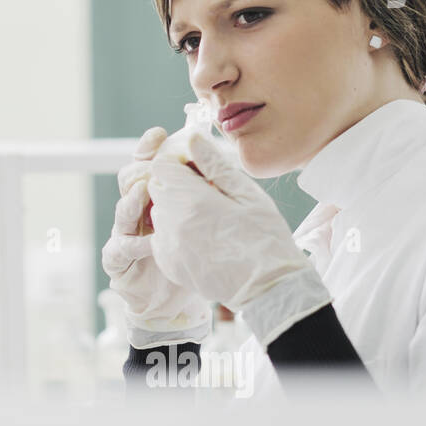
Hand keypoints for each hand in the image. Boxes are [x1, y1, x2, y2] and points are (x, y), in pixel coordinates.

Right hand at [102, 127, 211, 347]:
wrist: (179, 302)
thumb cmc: (192, 255)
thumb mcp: (205, 217)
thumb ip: (203, 185)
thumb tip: (203, 149)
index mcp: (158, 196)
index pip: (149, 164)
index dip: (149, 148)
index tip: (158, 134)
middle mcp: (139, 212)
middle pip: (128, 182)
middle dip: (138, 169)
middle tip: (151, 162)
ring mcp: (126, 235)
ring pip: (121, 211)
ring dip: (131, 201)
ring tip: (144, 191)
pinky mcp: (120, 263)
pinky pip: (118, 249)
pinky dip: (131, 245)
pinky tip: (148, 243)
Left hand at [148, 132, 330, 344]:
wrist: (268, 287)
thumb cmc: (264, 237)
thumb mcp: (246, 194)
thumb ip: (214, 164)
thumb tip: (191, 138)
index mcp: (190, 200)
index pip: (161, 166)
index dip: (178, 162)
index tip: (199, 168)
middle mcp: (171, 222)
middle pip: (156, 187)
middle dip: (176, 183)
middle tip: (207, 191)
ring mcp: (167, 245)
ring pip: (158, 212)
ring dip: (175, 207)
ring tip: (209, 215)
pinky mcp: (168, 263)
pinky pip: (161, 236)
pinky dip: (175, 231)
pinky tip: (203, 236)